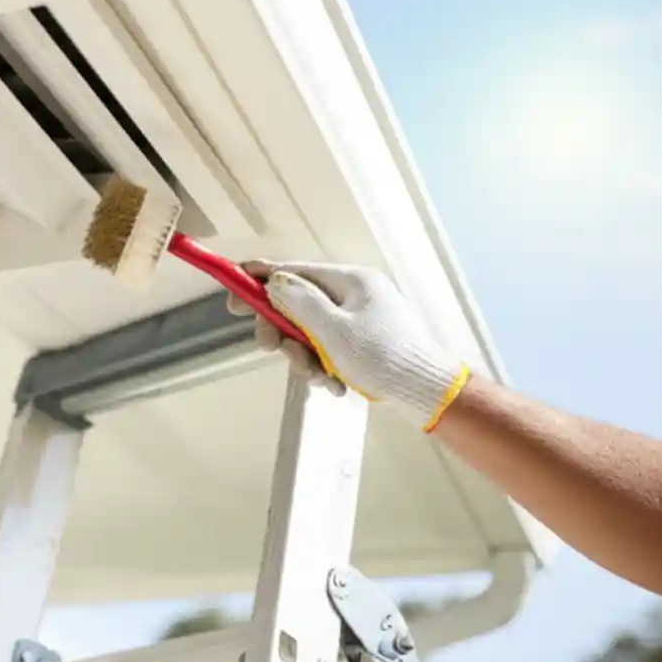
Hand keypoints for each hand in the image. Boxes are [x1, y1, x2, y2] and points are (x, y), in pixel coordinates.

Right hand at [228, 260, 470, 431]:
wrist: (427, 391)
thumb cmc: (382, 357)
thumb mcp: (333, 329)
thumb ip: (299, 302)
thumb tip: (274, 281)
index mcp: (350, 281)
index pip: (295, 270)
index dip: (260, 278)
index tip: (233, 288)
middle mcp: (355, 294)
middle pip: (299, 304)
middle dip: (284, 332)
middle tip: (272, 350)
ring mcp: (360, 317)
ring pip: (311, 331)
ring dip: (305, 356)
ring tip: (319, 378)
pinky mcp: (364, 341)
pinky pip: (329, 347)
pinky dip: (325, 365)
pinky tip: (335, 385)